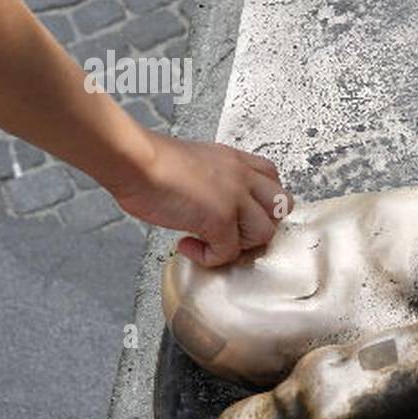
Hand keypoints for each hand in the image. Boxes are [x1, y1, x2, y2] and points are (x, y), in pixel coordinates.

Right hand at [111, 132, 292, 266]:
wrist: (135, 161)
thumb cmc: (152, 162)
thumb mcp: (197, 162)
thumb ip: (215, 180)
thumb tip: (211, 205)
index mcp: (237, 161)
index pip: (273, 179)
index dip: (260, 201)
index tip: (240, 213)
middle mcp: (243, 176)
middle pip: (282, 206)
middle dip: (261, 224)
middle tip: (232, 231)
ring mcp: (235, 198)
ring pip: (265, 233)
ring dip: (239, 244)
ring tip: (210, 241)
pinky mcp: (220, 219)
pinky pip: (228, 252)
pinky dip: (208, 257)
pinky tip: (186, 245)